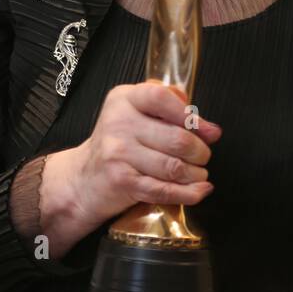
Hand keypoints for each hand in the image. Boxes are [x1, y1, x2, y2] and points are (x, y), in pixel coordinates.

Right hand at [63, 81, 222, 230]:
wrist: (84, 178)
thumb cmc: (118, 143)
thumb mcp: (134, 111)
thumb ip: (167, 105)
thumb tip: (207, 126)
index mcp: (123, 99)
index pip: (161, 98)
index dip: (190, 116)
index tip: (208, 130)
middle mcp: (118, 123)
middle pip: (177, 138)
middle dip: (200, 151)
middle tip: (203, 156)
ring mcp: (118, 153)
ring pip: (174, 167)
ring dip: (196, 174)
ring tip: (199, 173)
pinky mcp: (122, 181)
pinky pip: (164, 190)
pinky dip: (189, 193)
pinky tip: (200, 190)